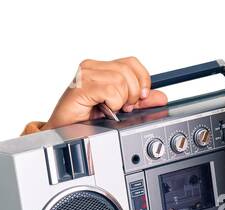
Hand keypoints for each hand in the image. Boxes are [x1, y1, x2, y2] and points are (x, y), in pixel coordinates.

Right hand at [43, 57, 169, 128]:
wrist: (64, 133)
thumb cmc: (84, 120)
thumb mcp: (119, 108)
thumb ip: (139, 101)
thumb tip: (160, 97)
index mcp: (101, 68)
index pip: (132, 62)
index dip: (142, 79)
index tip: (140, 97)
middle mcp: (92, 67)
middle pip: (128, 70)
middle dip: (132, 93)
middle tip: (123, 108)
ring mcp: (85, 75)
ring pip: (121, 80)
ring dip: (120, 101)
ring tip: (110, 110)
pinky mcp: (81, 86)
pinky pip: (110, 91)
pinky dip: (112, 104)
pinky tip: (103, 109)